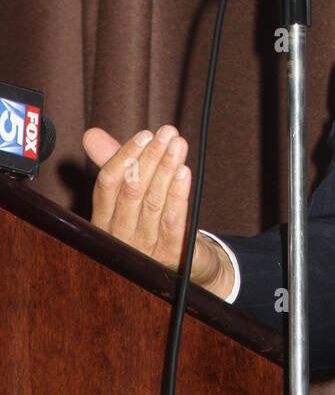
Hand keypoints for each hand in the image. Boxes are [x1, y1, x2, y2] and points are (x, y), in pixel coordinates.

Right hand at [83, 125, 233, 297]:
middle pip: (131, 190)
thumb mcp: (130, 191)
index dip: (125, 155)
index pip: (106, 183)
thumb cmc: (151, 219)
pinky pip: (172, 221)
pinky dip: (178, 194)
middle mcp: (118, 236)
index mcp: (102, 219)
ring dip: (166, 169)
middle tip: (167, 133)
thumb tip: (91, 134)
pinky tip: (184, 172)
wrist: (184, 262)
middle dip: (151, 157)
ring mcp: (143, 249)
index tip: (145, 134)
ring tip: (178, 145)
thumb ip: (112, 162)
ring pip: (153, 202)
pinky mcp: (169, 255)